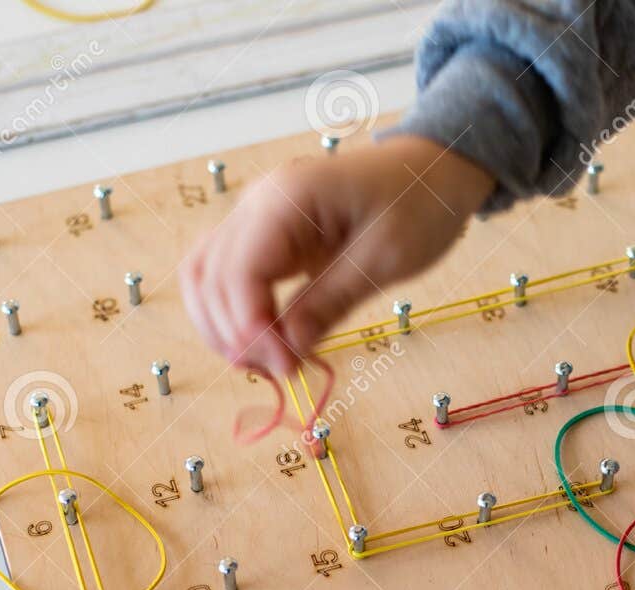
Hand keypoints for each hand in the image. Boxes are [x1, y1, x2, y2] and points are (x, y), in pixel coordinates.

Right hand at [180, 134, 494, 378]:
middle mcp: (257, 202)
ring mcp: (254, 217)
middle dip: (238, 335)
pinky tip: (259, 343)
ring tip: (266, 364)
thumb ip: (330, 302)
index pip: (239, 272)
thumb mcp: (384, 260)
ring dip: (222, 327)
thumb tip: (287, 349)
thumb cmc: (417, 206)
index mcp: (287, 198)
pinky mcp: (262, 236)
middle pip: (212, 278)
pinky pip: (224, 275)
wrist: (430, 172)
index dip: (252, 328)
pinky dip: (231, 312)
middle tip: (284, 373)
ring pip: (205, 277)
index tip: (287, 368)